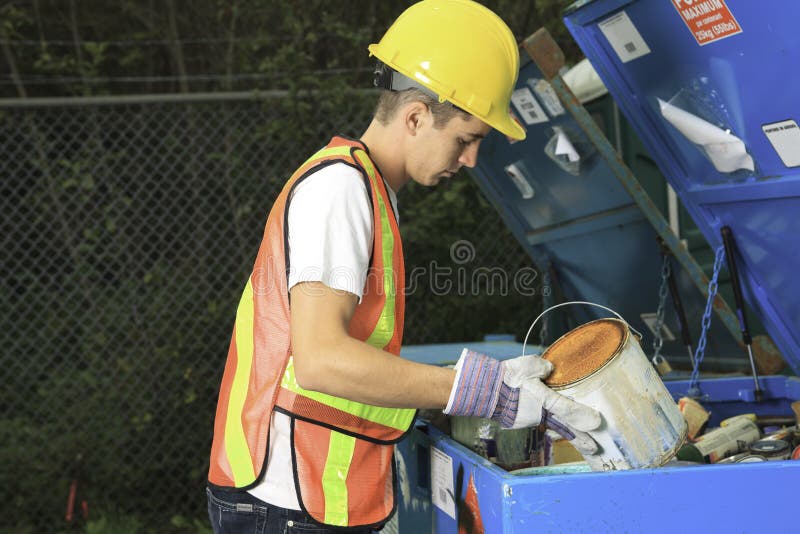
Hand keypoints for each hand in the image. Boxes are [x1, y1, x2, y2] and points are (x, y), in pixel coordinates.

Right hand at [443, 349, 601, 455]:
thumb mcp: (529, 365)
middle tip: (593, 447)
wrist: (483, 390)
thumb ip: (543, 368)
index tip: (597, 423)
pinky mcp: (518, 422)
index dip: (583, 417)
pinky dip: (542, 421)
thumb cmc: (507, 377)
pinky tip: (545, 421)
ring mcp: (528, 420)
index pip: (569, 410)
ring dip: (562, 431)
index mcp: (544, 400)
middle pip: (564, 427)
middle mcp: (539, 414)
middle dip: (580, 438)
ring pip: (549, 425)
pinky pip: (535, 422)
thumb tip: (550, 370)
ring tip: (576, 438)